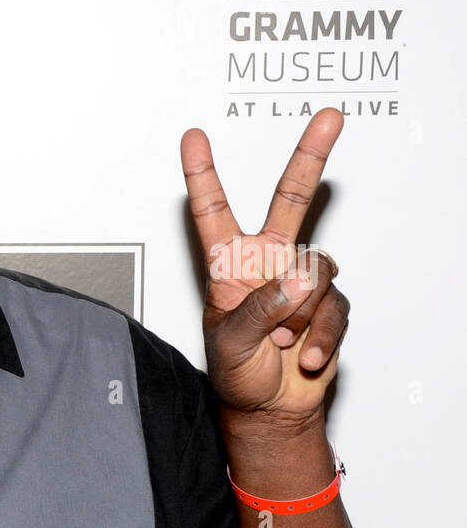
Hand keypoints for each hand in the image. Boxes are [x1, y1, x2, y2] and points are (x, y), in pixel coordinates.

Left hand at [181, 109, 350, 426]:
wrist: (268, 409)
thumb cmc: (236, 375)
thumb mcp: (231, 343)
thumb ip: (259, 308)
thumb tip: (297, 278)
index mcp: (228, 266)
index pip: (212, 213)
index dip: (202, 175)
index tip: (192, 137)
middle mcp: (266, 262)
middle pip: (291, 200)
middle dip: (311, 157)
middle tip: (330, 118)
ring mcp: (300, 281)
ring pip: (317, 272)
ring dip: (300, 316)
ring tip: (280, 342)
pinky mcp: (328, 302)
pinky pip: (334, 308)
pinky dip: (320, 337)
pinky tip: (303, 356)